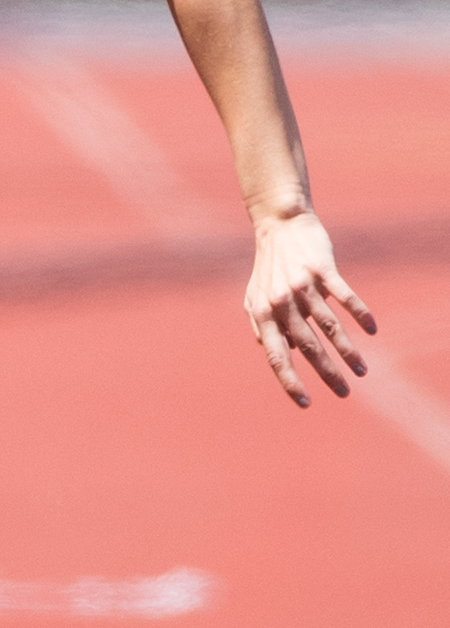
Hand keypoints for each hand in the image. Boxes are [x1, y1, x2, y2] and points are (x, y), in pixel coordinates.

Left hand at [245, 210, 374, 405]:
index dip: (288, 380)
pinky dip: (359, 314)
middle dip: (326, 373)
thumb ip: (262, 325)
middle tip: (343, 393)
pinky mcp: (322, 269)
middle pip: (306, 346)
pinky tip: (371, 330)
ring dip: (347, 351)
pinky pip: (344, 296)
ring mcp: (302, 285)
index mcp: (263, 312)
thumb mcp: (255, 296)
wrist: (279, 225)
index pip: (274, 354)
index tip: (305, 403)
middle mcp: (280, 301)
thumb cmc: (268, 266)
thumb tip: (274, 351)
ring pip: (329, 326)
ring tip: (362, 371)